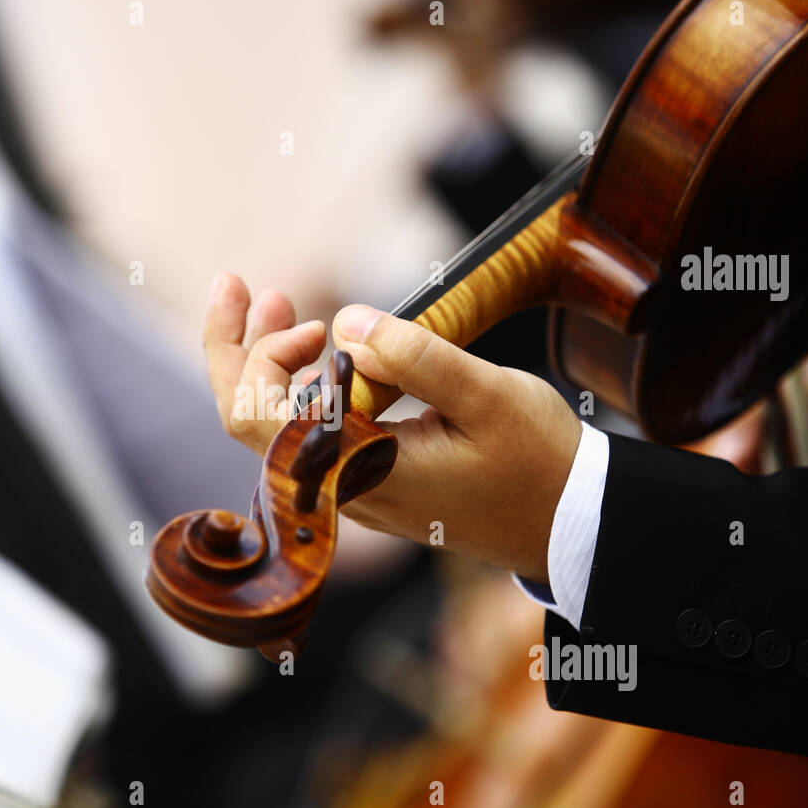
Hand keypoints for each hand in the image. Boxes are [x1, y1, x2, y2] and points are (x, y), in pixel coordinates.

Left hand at [202, 272, 581, 581]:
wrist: (572, 523)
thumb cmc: (539, 462)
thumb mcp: (487, 396)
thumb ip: (414, 356)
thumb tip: (345, 322)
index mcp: (357, 471)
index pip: (257, 417)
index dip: (256, 354)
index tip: (312, 318)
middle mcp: (339, 490)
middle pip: (246, 421)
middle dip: (235, 347)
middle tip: (238, 284)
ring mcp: (349, 492)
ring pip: (273, 428)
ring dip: (267, 362)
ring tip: (281, 304)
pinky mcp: (366, 483)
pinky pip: (307, 436)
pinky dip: (299, 386)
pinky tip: (318, 350)